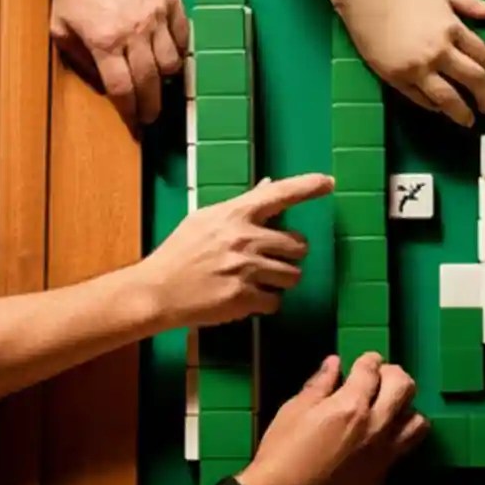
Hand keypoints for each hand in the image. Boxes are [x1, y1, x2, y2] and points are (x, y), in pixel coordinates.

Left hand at [50, 0, 189, 128]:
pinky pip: (184, 38)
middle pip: (151, 82)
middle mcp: (134, 31)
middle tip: (151, 115)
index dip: (131, 112)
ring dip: (166, 78)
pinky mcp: (172, 2)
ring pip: (172, 63)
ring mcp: (157, 16)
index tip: (136, 126)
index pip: (123, 89)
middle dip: (152, 105)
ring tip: (159, 81)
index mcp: (104, 41)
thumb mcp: (60, 29)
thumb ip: (81, 62)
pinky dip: (179, 52)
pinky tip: (169, 55)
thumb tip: (106, 87)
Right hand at [133, 174, 333, 327]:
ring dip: (280, 281)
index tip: (328, 182)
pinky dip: (265, 303)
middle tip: (269, 260)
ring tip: (256, 281)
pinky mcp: (243, 297)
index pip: (278, 195)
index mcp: (234, 215)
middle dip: (290, 256)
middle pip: (299, 245)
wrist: (156, 291)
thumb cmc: (181, 253)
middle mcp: (244, 238)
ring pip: (293, 276)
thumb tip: (269, 185)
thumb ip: (242, 205)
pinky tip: (246, 298)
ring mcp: (245, 268)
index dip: (306, 186)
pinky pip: (276, 301)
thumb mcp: (205, 219)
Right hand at [239, 354, 427, 484]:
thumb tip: (333, 365)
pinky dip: (397, 436)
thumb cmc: (281, 455)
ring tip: (387, 407)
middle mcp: (374, 427)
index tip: (366, 361)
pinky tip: (379, 435)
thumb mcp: (294, 410)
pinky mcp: (381, 475)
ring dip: (405, 407)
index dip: (369, 360)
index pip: (372, 370)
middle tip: (380, 377)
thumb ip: (319, 385)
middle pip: (404, 387)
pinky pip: (403, 448)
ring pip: (417, 420)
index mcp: (351, 406)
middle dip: (393, 375)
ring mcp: (382, 453)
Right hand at [336, 0, 484, 127]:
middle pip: (473, 80)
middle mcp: (439, 52)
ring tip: (467, 120)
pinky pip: (421, 98)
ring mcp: (418, 68)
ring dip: (462, 113)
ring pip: (448, 98)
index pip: (482, 57)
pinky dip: (433, 105)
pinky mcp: (397, 77)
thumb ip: (469, 3)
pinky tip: (439, 107)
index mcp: (453, 29)